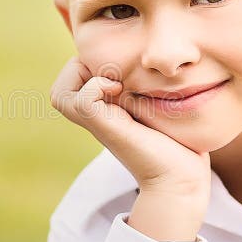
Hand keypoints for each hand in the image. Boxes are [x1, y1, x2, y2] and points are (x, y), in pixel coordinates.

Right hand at [50, 57, 210, 240]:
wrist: (180, 177)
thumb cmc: (177, 143)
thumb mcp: (156, 106)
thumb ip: (143, 90)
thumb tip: (147, 63)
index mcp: (102, 112)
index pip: (71, 81)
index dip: (86, 65)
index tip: (117, 71)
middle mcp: (94, 119)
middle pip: (60, 90)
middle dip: (80, 69)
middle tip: (112, 75)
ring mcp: (97, 124)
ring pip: (60, 94)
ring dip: (83, 76)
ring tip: (113, 82)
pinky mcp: (105, 128)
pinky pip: (82, 100)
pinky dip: (97, 86)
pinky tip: (120, 91)